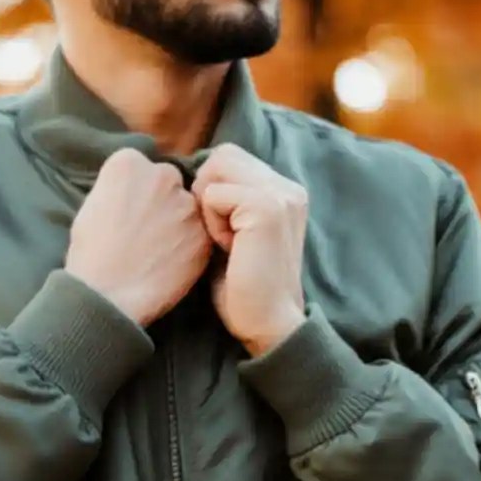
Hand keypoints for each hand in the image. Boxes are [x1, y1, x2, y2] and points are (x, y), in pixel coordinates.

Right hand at [66, 149, 211, 326]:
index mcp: (128, 163)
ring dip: (180, 223)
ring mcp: (187, 205)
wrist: (106, 295)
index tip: (129, 210)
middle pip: (170, 181)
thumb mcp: (93, 204)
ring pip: (189, 208)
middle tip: (148, 230)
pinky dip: (191, 247)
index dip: (136, 191)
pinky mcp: (203, 235)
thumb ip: (118, 188)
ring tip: (160, 250)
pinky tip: (171, 264)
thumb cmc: (91, 254)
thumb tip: (133, 192)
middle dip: (163, 200)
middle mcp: (162, 175)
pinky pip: (201, 235)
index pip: (141, 166)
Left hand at [193, 144, 306, 356]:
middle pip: (223, 155)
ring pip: (217, 168)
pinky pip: (213, 194)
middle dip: (208, 190)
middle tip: (219, 234)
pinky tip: (228, 249)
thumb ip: (227, 202)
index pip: (231, 159)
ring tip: (225, 241)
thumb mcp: (236, 234)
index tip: (223, 232)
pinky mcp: (266, 207)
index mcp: (284, 191)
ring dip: (209, 206)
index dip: (212, 188)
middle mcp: (288, 187)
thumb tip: (192, 177)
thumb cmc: (243, 288)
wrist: (268, 325)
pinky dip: (211, 222)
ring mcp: (280, 195)